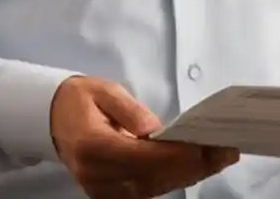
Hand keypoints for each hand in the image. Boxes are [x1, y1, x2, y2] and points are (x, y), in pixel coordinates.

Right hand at [50, 76, 239, 197]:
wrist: (53, 119)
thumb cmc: (79, 100)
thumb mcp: (103, 91)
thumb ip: (130, 111)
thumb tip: (156, 130)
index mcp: (93, 147)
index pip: (143, 157)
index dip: (178, 154)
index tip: (207, 146)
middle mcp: (97, 176)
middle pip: (154, 177)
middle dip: (194, 165)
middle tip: (227, 151)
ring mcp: (103, 190)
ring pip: (156, 188)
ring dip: (190, 174)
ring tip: (220, 158)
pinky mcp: (111, 194)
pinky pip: (149, 190)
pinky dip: (176, 178)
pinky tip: (198, 166)